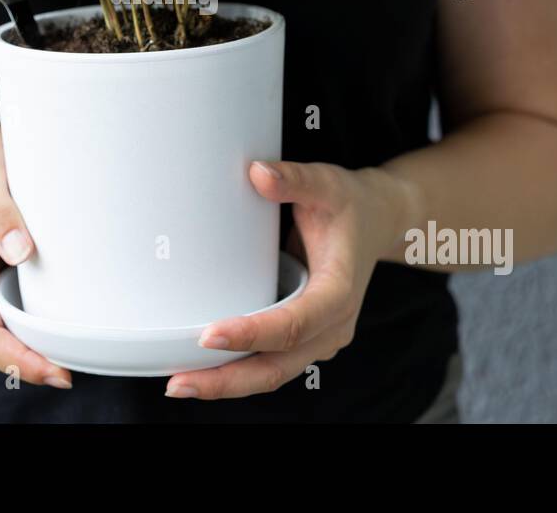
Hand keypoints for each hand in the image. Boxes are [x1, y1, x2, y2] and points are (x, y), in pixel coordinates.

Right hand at [0, 104, 72, 388]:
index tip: (54, 370)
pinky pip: (13, 308)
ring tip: (75, 356)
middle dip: (31, 364)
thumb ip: (1, 212)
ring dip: (34, 347)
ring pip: (4, 329)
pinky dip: (35, 324)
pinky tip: (64, 322)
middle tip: (73, 372)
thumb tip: (22, 252)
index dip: (18, 360)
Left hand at [164, 160, 416, 399]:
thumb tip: (257, 173)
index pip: (292, 324)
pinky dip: (236, 371)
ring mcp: (319, 338)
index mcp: (338, 292)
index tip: (208, 335)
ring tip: (179, 384)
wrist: (378, 222)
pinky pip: (270, 364)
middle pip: (277, 367)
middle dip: (227, 380)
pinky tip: (199, 370)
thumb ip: (293, 180)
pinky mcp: (305, 339)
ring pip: (271, 374)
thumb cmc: (350, 204)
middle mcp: (331, 326)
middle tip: (178, 384)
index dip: (251, 333)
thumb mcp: (327, 183)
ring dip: (226, 383)